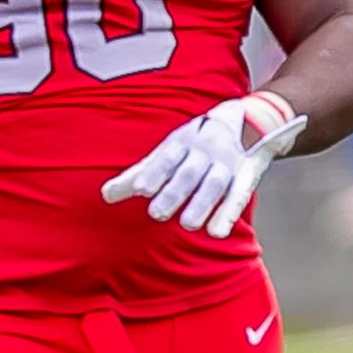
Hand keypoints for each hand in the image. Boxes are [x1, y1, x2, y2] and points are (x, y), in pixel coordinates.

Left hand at [102, 94, 307, 238]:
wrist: (247, 120)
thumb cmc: (193, 144)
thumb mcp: (165, 153)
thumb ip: (136, 176)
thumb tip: (105, 196)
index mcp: (182, 141)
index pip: (166, 157)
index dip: (155, 172)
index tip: (141, 189)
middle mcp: (205, 150)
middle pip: (190, 172)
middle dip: (174, 192)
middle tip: (156, 213)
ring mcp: (227, 163)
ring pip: (215, 183)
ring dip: (202, 204)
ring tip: (186, 224)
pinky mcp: (246, 175)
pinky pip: (239, 195)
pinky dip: (228, 213)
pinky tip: (216, 232)